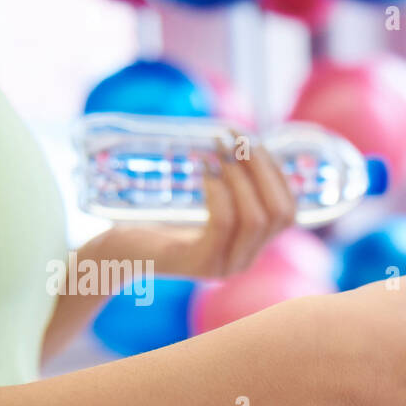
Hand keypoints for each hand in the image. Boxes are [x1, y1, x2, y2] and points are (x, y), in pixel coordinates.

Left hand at [90, 141, 296, 278]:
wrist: (116, 252)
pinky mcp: (197, 264)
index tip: (251, 141)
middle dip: (261, 168)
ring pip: (255, 219)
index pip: (288, 212)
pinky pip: (223, 225)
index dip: (276, 173)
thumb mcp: (202, 205)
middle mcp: (244, 260)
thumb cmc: (156, 220)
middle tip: (233, 138)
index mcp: (252, 246)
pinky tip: (204, 175)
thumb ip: (229, 188)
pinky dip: (219, 193)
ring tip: (216, 151)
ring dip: (239, 176)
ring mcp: (224, 266)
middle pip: (280, 214)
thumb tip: (245, 141)